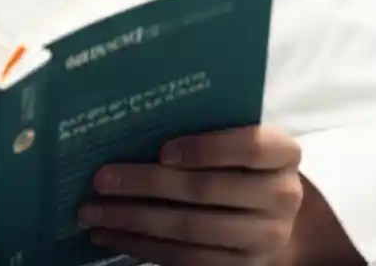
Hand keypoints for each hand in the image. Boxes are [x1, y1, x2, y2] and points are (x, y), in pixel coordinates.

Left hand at [77, 125, 304, 264]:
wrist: (270, 214)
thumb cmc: (237, 162)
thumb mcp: (233, 136)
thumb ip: (201, 127)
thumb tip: (130, 123)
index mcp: (283, 153)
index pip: (250, 147)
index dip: (205, 148)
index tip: (161, 150)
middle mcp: (282, 196)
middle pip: (206, 190)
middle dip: (146, 184)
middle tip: (100, 179)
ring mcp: (266, 238)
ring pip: (190, 230)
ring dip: (133, 220)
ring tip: (92, 212)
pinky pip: (185, 259)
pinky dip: (142, 246)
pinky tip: (110, 235)